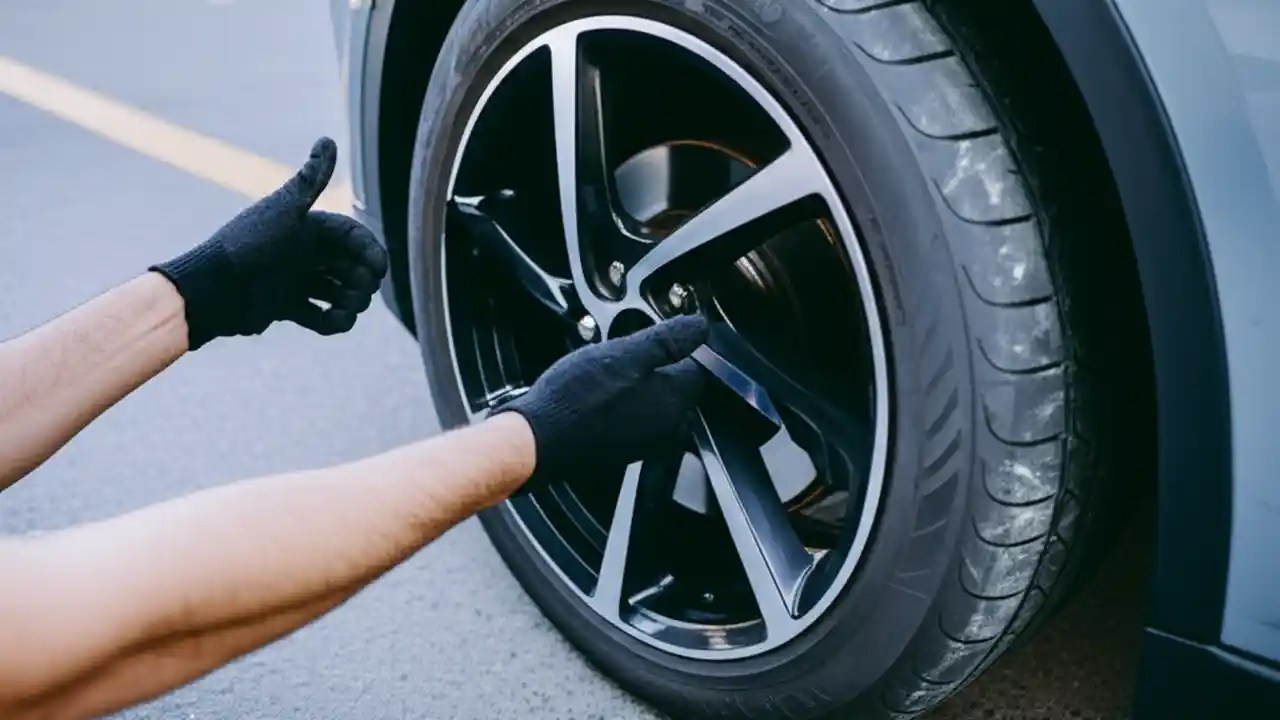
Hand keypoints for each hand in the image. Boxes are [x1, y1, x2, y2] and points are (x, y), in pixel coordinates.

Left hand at [150, 137, 388, 349]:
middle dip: (364, 280)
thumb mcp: (285, 210)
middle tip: (360, 291)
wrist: (213, 289)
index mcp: (308, 227)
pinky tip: (333, 322)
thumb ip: (311, 179)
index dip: (371, 251)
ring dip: (352, 303)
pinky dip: (333, 323)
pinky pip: (322, 317)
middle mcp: (304, 253)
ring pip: (340, 293)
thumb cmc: (249, 244)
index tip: (379, 269)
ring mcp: (296, 281)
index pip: (353, 237)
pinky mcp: (287, 307)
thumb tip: (328, 139)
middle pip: (352, 266)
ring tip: (345, 308)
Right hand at [498, 315, 708, 491]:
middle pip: (675, 388)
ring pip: (651, 403)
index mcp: (674, 402)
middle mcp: (667, 429)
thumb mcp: (624, 354)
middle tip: (621, 357)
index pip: (696, 368)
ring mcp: (645, 444)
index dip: (676, 348)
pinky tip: (596, 398)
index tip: (652, 338)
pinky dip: (620, 407)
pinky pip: (631, 420)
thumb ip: (667, 340)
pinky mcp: (622, 452)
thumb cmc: (577, 398)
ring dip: (635, 387)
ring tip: (604, 377)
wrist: (538, 441)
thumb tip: (701, 327)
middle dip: (654, 369)